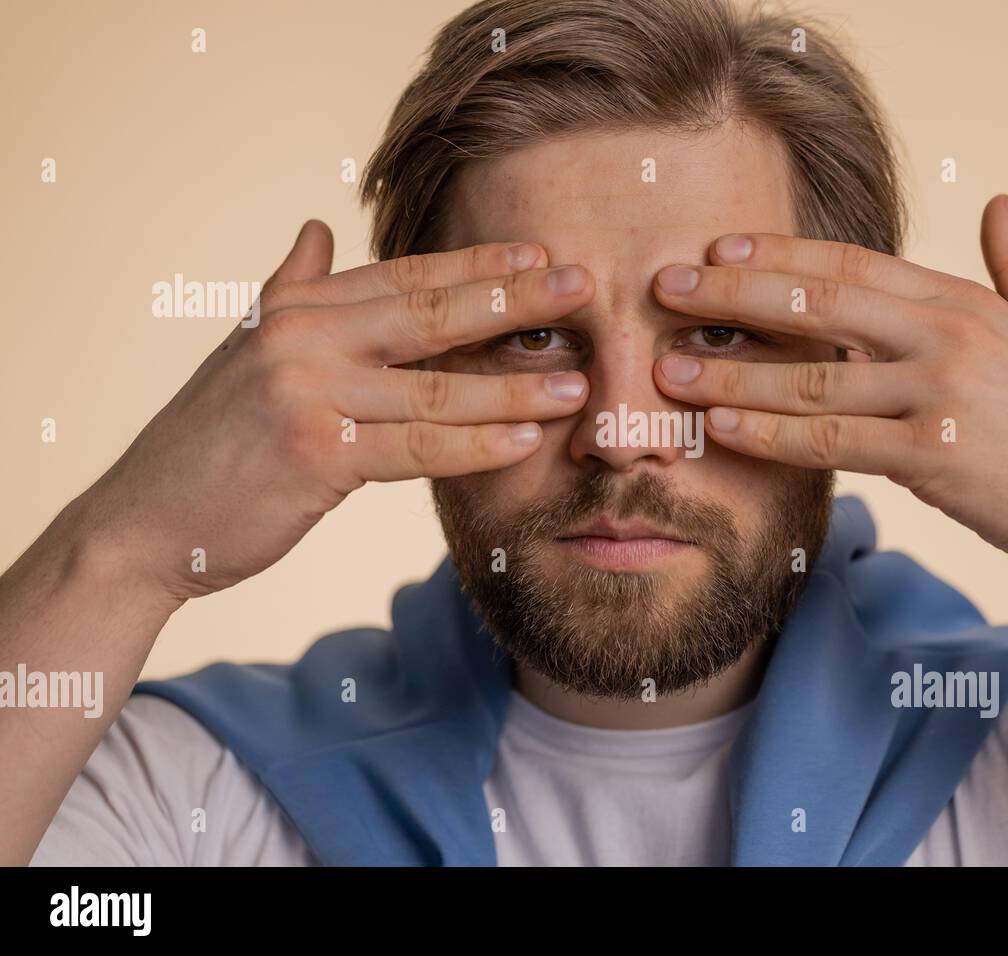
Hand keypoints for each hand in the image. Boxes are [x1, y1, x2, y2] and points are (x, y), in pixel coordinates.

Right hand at [75, 221, 592, 601]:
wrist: (143, 521)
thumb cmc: (207, 444)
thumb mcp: (245, 350)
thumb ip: (290, 289)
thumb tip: (315, 228)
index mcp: (297, 309)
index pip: (404, 275)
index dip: (476, 263)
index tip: (540, 252)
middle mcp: (303, 337)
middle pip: (433, 313)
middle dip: (516, 299)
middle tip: (587, 286)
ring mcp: (308, 393)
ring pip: (437, 386)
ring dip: (514, 385)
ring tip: (579, 383)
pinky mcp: (317, 454)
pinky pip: (417, 447)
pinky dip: (475, 445)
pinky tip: (524, 440)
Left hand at [651, 196, 1007, 579]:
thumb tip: (1000, 202)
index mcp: (966, 300)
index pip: (852, 262)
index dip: (778, 253)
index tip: (716, 248)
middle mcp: (948, 334)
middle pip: (819, 301)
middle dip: (732, 293)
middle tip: (662, 289)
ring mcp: (942, 393)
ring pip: (814, 376)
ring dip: (733, 373)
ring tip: (669, 371)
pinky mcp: (939, 456)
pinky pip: (835, 441)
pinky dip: (772, 435)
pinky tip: (723, 430)